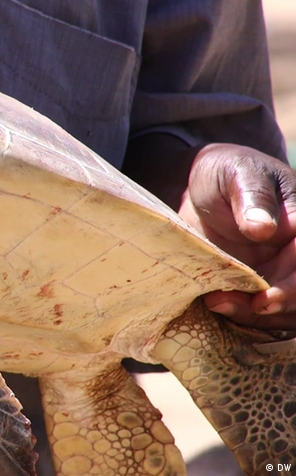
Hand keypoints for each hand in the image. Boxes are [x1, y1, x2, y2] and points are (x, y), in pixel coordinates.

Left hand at [178, 143, 295, 329]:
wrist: (201, 187)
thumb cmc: (225, 172)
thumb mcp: (237, 173)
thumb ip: (252, 197)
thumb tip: (265, 228)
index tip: (267, 298)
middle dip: (279, 305)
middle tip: (238, 305)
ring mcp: (284, 270)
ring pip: (288, 309)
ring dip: (258, 316)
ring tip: (217, 302)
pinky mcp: (260, 284)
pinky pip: (263, 311)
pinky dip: (243, 315)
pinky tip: (215, 302)